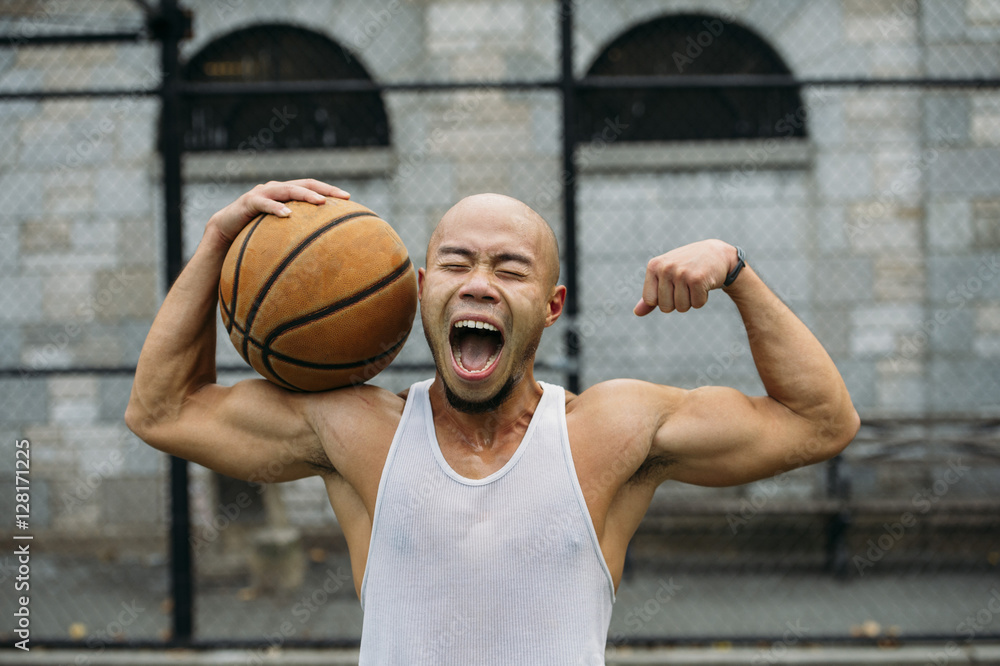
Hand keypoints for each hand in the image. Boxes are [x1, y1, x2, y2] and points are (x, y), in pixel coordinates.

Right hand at [205, 179, 350, 244]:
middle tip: (342, 197)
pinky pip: (263, 203)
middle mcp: (275, 188)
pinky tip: (287, 215)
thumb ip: (298, 234)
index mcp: (285, 193)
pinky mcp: (248, 202)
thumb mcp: (280, 233)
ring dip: (304, 195)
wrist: (224, 232)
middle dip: (323, 189)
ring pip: (286, 189)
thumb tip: (323, 250)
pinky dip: (276, 208)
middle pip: (303, 184)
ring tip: (319, 201)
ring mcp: (262, 193)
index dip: (329, 190)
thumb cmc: (255, 233)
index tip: (349, 198)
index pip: (311, 187)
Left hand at [634, 239, 736, 314]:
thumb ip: (650, 295)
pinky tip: (704, 284)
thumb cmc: (686, 267)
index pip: (650, 300)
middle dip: (677, 302)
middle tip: (686, 284)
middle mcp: (666, 268)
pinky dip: (702, 299)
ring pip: (682, 307)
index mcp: (654, 266)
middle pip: (666, 307)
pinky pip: (697, 304)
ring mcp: (682, 273)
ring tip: (695, 283)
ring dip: (691, 301)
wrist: (716, 254)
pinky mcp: (698, 279)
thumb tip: (636, 313)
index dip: (662, 299)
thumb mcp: (665, 276)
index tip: (671, 286)